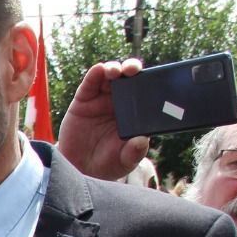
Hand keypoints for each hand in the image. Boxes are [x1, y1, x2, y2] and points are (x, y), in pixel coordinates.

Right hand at [55, 59, 152, 181]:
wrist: (79, 168)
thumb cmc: (107, 163)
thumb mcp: (123, 161)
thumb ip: (134, 153)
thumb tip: (142, 141)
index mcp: (136, 113)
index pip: (146, 92)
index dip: (152, 82)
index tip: (157, 80)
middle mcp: (120, 102)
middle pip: (129, 78)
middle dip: (133, 69)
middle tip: (134, 70)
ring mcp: (102, 99)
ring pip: (111, 76)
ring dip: (115, 68)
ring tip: (115, 71)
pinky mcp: (84, 99)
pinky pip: (91, 82)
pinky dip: (96, 73)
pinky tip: (99, 70)